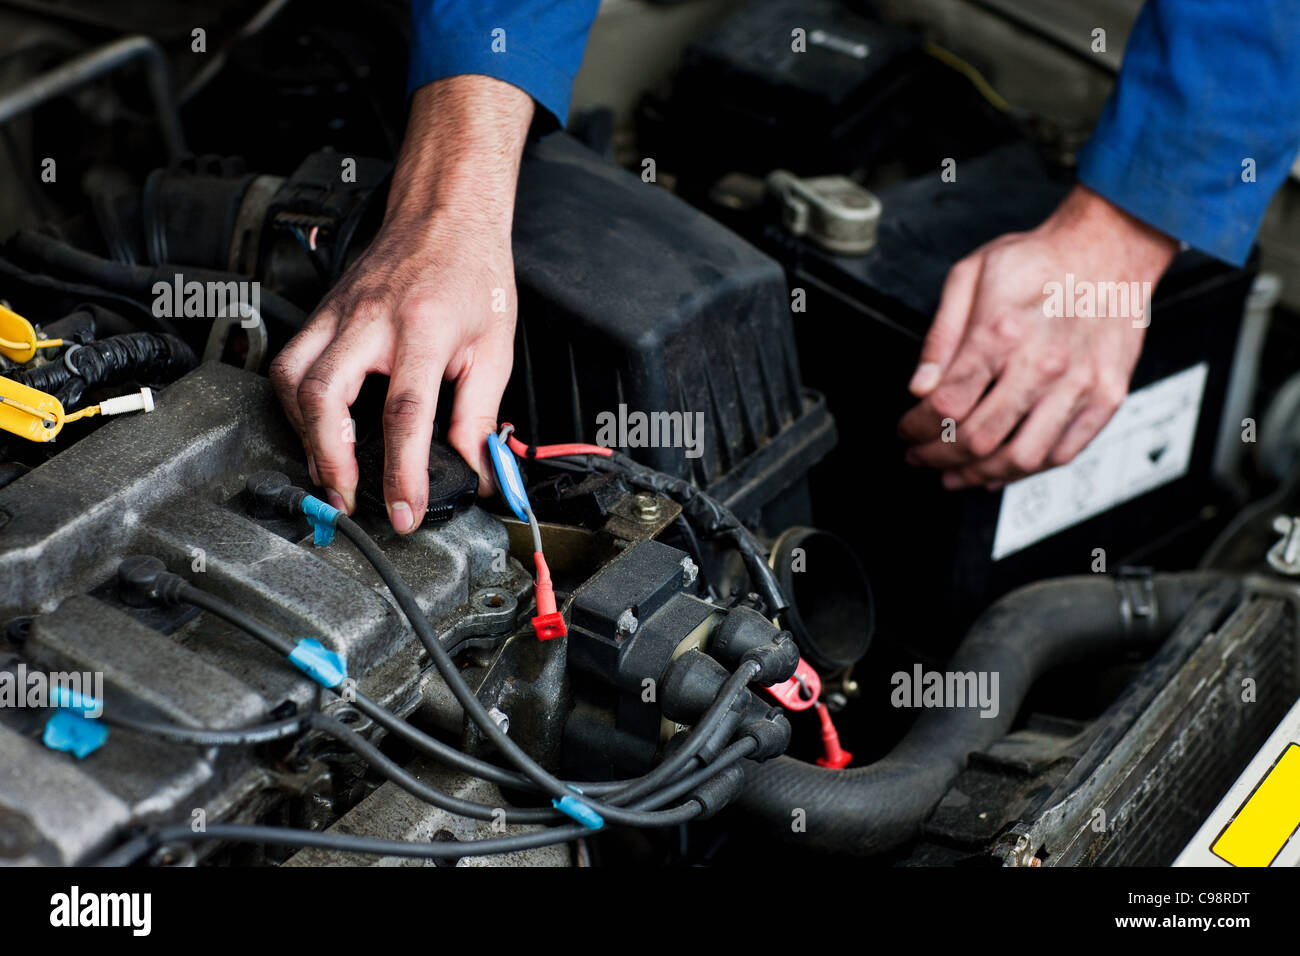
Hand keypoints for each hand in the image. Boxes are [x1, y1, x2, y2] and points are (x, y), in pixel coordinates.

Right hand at [270, 76, 533, 532]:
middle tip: (346, 499)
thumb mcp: (495, 349)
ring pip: (292, 378)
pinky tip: (316, 428)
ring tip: (329, 471)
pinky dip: (294, 404)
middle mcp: (371, 318)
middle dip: (329, 457)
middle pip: (325, 394)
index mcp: (424, 327)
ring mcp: (338, 312)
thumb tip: (479, 472)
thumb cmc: (472, 273)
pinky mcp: (321, 312)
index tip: (405, 511)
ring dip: (304, 433)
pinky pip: (289, 361)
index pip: (405, 412)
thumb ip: (481, 416)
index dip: (402, 471)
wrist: (445, 212)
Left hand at [897, 185, 1177, 488]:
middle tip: (922, 457)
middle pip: (978, 439)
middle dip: (938, 457)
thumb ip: (941, 336)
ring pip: (1021, 457)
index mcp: (1001, 332)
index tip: (907, 431)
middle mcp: (1043, 364)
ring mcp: (1079, 385)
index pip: (946, 405)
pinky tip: (1002, 469)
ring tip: (956, 474)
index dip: (917, 429)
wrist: (1109, 247)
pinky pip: (1063, 453)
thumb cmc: (1040, 259)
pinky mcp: (1106, 397)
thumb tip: (919, 388)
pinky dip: (1027, 471)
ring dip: (979, 475)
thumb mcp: (970, 275)